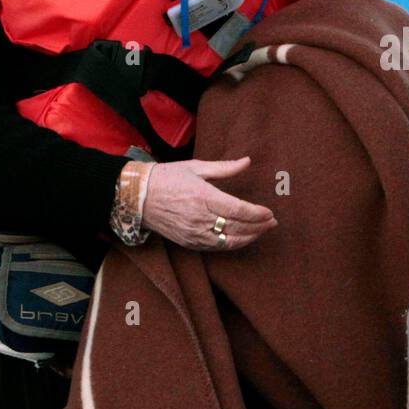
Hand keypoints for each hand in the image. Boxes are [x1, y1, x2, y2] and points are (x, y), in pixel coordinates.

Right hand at [141, 157, 276, 251]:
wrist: (136, 197)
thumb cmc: (167, 177)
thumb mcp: (196, 167)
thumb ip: (224, 168)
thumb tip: (247, 161)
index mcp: (203, 196)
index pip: (238, 210)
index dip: (257, 214)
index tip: (270, 213)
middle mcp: (199, 217)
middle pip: (237, 227)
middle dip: (258, 227)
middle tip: (272, 222)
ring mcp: (193, 232)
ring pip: (228, 241)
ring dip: (248, 237)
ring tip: (261, 231)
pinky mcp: (188, 242)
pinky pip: (215, 247)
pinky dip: (231, 244)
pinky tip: (241, 238)